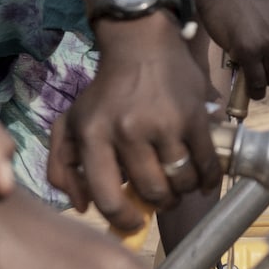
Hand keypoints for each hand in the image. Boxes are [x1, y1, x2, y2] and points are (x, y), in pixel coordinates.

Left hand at [48, 13, 222, 229]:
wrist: (141, 44)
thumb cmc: (105, 92)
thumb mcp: (71, 123)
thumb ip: (62, 167)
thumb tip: (80, 207)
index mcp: (93, 135)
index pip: (108, 197)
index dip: (122, 220)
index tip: (132, 223)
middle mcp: (127, 130)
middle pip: (151, 191)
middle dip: (158, 202)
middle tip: (160, 196)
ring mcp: (163, 124)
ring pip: (180, 182)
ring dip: (182, 191)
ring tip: (179, 183)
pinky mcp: (193, 117)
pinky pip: (206, 165)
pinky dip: (207, 179)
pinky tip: (202, 179)